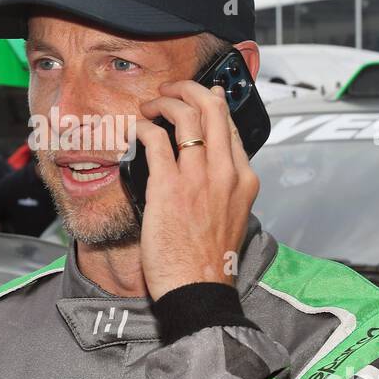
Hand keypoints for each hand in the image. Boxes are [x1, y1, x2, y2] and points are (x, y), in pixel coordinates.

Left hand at [134, 82, 258, 301]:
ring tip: (149, 105)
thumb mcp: (232, 216)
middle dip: (188, 89)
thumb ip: (224, 188)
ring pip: (185, 115)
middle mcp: (225, 172)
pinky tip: (135, 130)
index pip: (230, 125)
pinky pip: (155, 139)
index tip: (200, 97)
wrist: (199, 289)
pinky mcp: (168, 186)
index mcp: (243, 179)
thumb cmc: (209, 261)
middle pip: (212, 108)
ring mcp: (198, 177)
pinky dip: (143, 127)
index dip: (212, 103)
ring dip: (163, 102)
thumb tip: (205, 168)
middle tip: (170, 90)